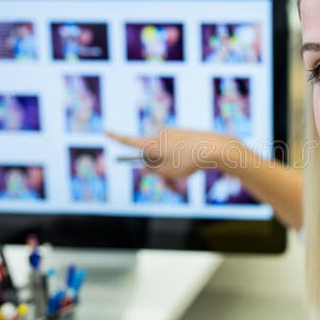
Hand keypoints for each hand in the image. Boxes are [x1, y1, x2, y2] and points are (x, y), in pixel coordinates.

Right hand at [105, 129, 228, 179]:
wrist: (215, 147)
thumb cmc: (189, 161)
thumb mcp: (168, 172)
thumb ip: (153, 170)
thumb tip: (146, 166)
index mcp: (152, 143)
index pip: (130, 141)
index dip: (116, 138)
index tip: (105, 131)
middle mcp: (161, 136)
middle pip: (151, 156)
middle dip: (158, 172)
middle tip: (171, 188)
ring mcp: (173, 135)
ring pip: (166, 156)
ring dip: (171, 171)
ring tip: (183, 184)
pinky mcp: (184, 136)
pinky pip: (176, 151)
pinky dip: (179, 163)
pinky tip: (191, 169)